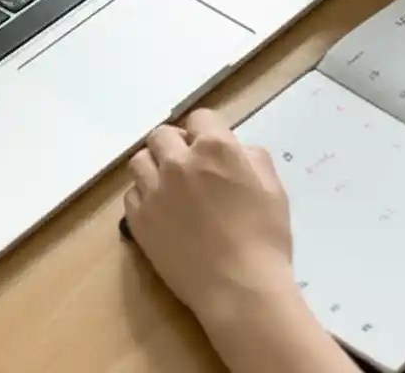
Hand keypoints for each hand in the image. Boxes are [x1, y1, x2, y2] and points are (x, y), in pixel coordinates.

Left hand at [124, 109, 295, 323]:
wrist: (239, 287)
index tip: (211, 148)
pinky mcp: (139, 220)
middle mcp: (178, 163)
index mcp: (214, 148)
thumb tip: (235, 150)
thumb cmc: (264, 237)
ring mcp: (154, 191)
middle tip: (189, 166)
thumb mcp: (273, 187)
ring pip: (140, 161)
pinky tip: (161, 211)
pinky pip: (131, 194)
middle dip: (176, 144)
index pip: (200, 117)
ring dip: (155, 167)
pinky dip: (144, 196)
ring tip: (169, 186)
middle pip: (162, 135)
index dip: (208, 130)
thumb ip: (251, 157)